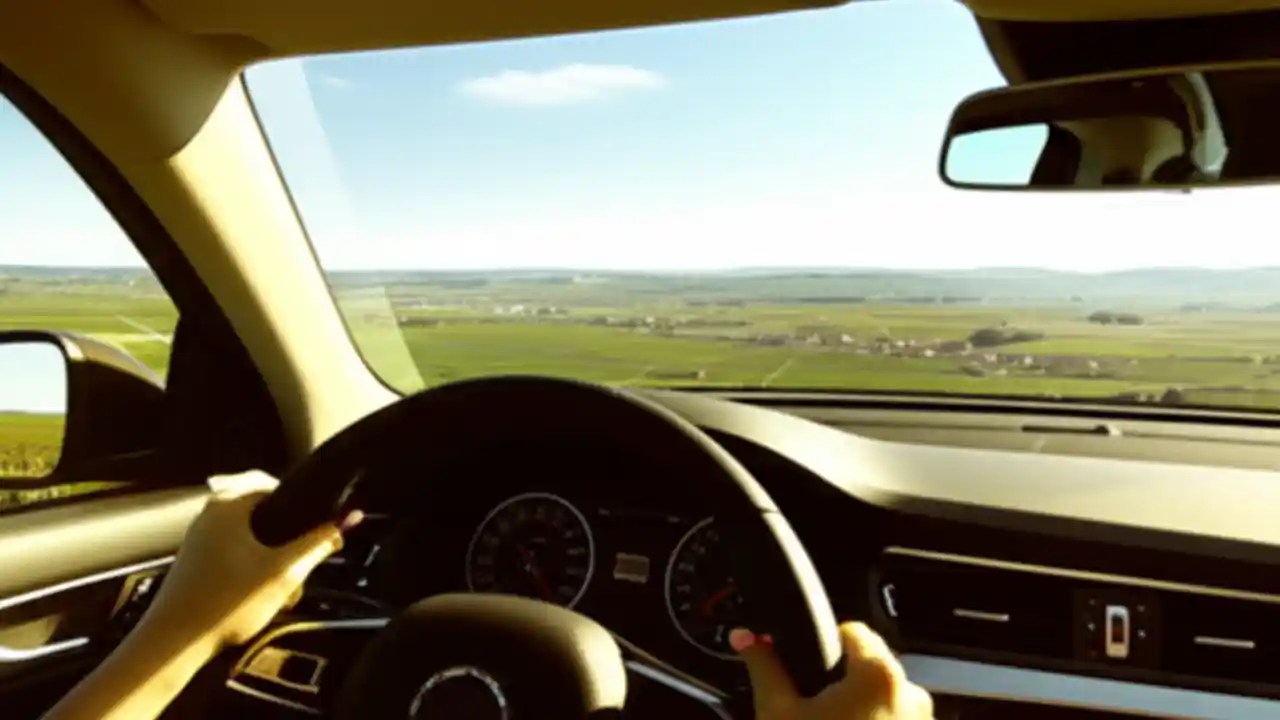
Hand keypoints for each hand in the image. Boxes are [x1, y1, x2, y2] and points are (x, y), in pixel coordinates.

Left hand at [140, 471, 359, 651]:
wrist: (173, 644)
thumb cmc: (227, 603)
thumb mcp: (284, 573)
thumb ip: (318, 543)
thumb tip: (346, 521)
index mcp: (228, 504)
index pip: (279, 486)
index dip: (305, 507)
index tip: (321, 530)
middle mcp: (210, 513)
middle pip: (266, 512)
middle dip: (288, 538)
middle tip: (300, 564)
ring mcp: (199, 536)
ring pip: (252, 534)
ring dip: (272, 556)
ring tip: (282, 587)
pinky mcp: (195, 559)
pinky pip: (235, 550)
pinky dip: (253, 565)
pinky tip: (260, 594)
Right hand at [732, 623, 933, 719]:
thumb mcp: (778, 713)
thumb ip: (764, 666)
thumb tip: (748, 638)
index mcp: (878, 675)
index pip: (853, 631)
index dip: (825, 641)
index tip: (808, 660)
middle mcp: (912, 696)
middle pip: (870, 667)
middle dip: (841, 682)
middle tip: (812, 708)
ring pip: (884, 700)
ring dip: (859, 709)